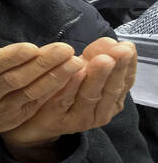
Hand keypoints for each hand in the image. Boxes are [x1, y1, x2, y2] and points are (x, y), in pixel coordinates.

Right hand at [0, 15, 84, 138]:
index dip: (9, 58)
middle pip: (14, 80)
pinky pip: (35, 104)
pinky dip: (54, 91)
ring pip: (29, 93)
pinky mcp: (12, 118)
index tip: (31, 46)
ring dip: (54, 78)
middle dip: (41, 64)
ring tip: (75, 62)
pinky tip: (70, 78)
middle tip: (65, 49)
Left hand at [1, 37, 136, 159]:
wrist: (34, 121)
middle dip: (115, 69)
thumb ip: (96, 58)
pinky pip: (64, 101)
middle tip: (119, 52)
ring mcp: (77, 119)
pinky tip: (74, 72)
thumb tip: (112, 41)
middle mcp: (98, 113)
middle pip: (109, 90)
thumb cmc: (64, 91)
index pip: (124, 83)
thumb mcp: (83, 73)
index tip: (128, 48)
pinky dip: (70, 86)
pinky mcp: (56, 120)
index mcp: (111, 102)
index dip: (127, 66)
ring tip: (102, 60)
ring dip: (96, 77)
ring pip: (90, 96)